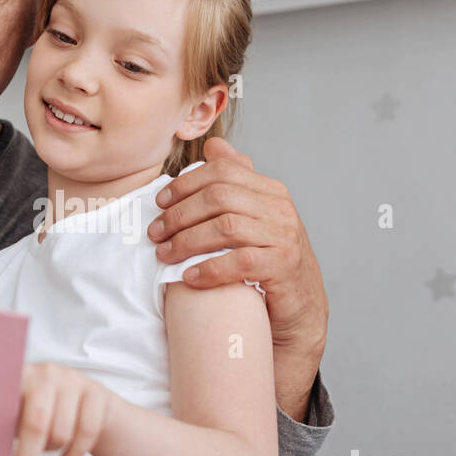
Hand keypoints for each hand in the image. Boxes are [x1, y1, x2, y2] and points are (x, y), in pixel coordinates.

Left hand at [10, 363, 114, 455]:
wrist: (89, 402)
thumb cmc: (43, 413)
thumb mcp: (19, 416)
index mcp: (20, 376)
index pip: (4, 401)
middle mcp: (46, 373)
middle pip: (36, 423)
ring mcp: (73, 380)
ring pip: (62, 432)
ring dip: (53, 450)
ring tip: (49, 450)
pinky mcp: (96, 393)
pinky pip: (87, 432)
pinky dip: (74, 455)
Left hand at [149, 136, 327, 362]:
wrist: (301, 310)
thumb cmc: (268, 263)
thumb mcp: (254, 219)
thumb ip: (236, 183)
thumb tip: (214, 146)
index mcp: (270, 190)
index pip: (221, 172)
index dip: (185, 184)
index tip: (159, 202)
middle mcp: (280, 208)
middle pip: (219, 197)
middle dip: (179, 214)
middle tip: (155, 233)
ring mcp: (284, 237)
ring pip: (225, 227)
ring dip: (187, 241)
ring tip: (164, 254)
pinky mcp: (283, 266)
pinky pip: (239, 262)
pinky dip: (209, 269)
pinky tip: (188, 277)